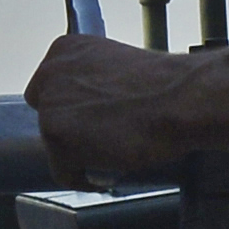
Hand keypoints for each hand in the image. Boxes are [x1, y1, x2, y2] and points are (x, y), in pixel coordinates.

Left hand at [25, 32, 205, 185]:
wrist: (181, 99)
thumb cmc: (163, 85)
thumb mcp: (115, 66)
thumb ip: (90, 81)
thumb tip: (85, 107)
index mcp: (64, 50)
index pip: (47, 88)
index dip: (70, 110)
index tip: (89, 122)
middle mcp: (50, 73)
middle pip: (47, 117)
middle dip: (71, 131)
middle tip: (103, 140)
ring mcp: (50, 105)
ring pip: (54, 147)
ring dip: (81, 155)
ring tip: (115, 153)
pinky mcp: (56, 137)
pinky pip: (63, 172)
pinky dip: (85, 178)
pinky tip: (109, 170)